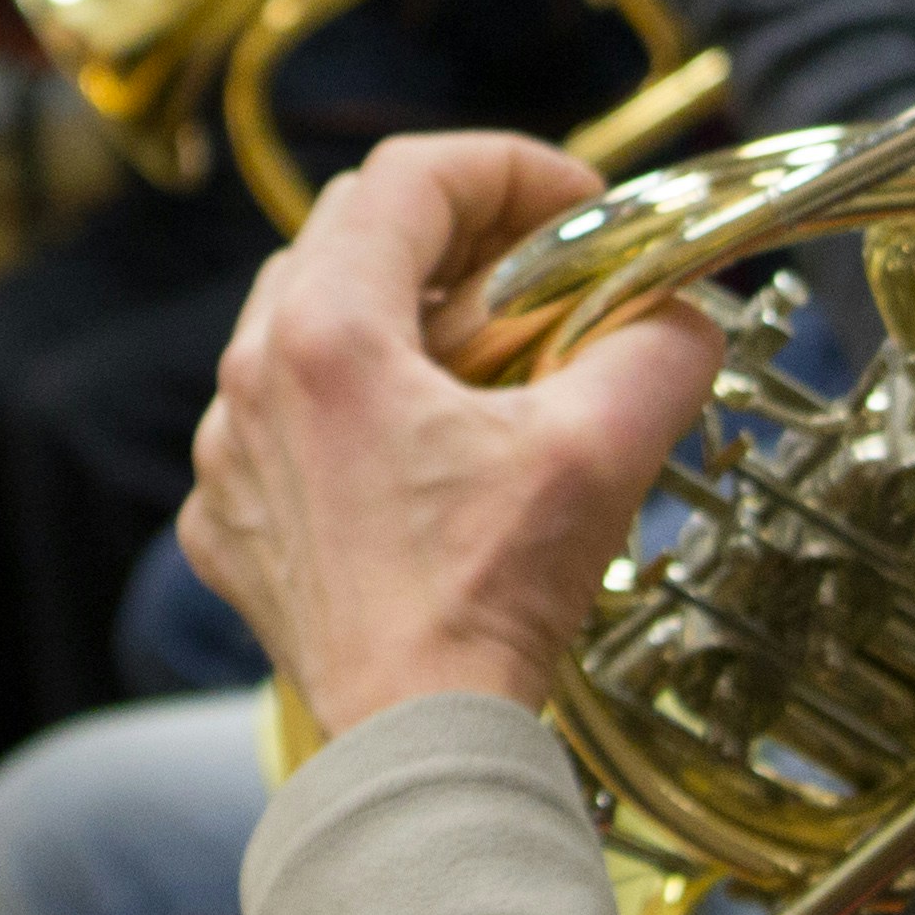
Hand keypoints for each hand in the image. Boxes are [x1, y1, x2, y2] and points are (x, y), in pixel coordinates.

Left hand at [180, 134, 723, 728]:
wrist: (412, 745)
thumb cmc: (488, 600)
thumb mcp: (602, 450)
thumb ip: (661, 347)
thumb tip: (688, 315)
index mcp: (327, 334)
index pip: (411, 175)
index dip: (514, 169)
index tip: (584, 212)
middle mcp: (250, 379)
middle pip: (351, 235)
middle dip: (460, 236)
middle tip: (546, 276)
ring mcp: (226, 455)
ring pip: (308, 325)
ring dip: (404, 320)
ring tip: (492, 367)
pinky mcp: (227, 524)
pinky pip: (284, 423)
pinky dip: (356, 412)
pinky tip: (426, 460)